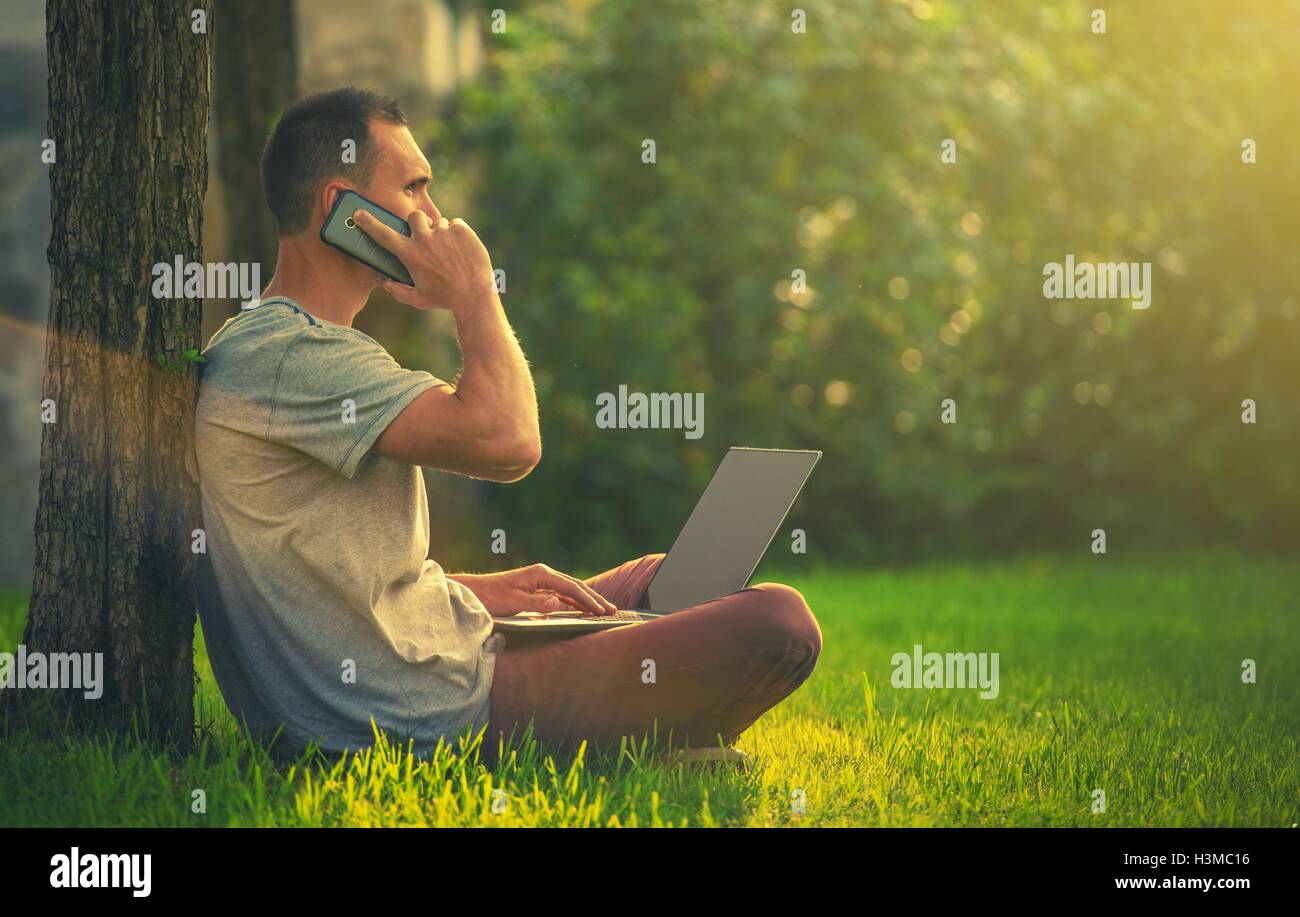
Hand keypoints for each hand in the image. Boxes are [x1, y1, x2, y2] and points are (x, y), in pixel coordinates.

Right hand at [352, 207, 495, 312]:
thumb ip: (398, 291)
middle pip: (413, 216)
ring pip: (438, 222)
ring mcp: (443, 232)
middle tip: (426, 236)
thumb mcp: (418, 299)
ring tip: (450, 252)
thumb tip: (386, 283)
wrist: (475, 295)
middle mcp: (424, 239)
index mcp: (410, 254)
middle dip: (418, 223)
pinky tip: (463, 250)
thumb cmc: (445, 299)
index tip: (359, 214)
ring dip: (441, 233)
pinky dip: (459, 234)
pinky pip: (456, 224)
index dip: (368, 222)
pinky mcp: (461, 229)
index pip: (382, 234)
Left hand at [451, 564, 617, 616]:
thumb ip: (537, 603)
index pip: (571, 587)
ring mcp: (541, 581)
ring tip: (604, 611)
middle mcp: (543, 574)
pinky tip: (583, 609)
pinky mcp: (537, 589)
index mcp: (541, 574)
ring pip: (570, 590)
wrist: (474, 592)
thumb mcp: (514, 602)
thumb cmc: (491, 597)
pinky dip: (575, 602)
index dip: (588, 600)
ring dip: (587, 601)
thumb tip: (560, 604)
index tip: (601, 611)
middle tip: (613, 611)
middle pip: (575, 586)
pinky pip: (561, 595)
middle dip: (595, 599)